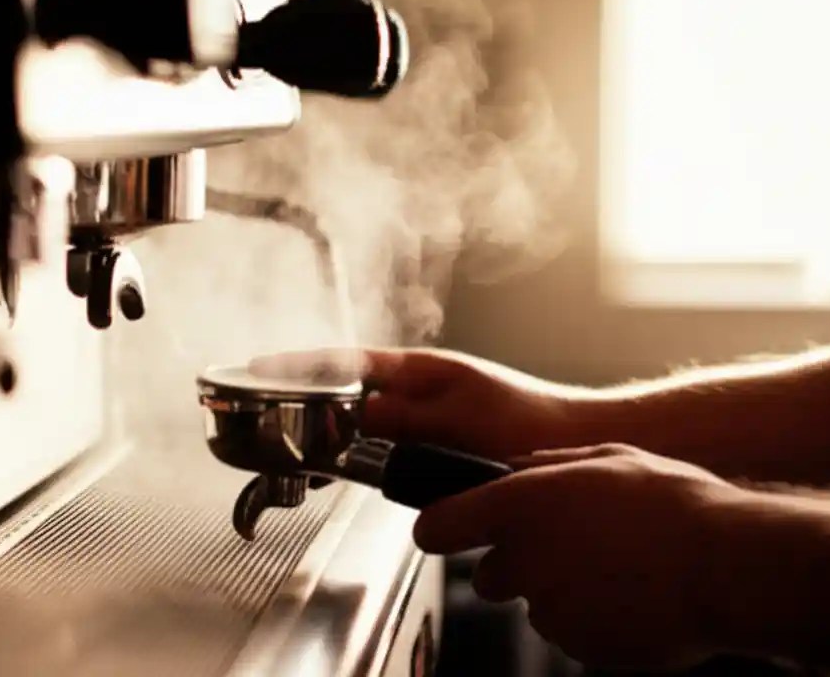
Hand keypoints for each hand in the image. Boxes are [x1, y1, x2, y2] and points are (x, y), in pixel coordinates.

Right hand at [249, 348, 587, 461]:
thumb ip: (406, 417)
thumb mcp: (461, 416)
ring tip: (304, 447)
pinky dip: (363, 452)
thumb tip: (358, 416)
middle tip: (270, 414)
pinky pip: (385, 442)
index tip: (259, 368)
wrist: (571, 444)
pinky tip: (353, 467)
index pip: (345, 361)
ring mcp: (424, 412)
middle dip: (307, 399)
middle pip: (346, 389)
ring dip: (335, 429)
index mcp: (420, 370)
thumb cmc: (529, 422)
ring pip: (363, 418)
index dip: (299, 366)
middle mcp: (418, 387)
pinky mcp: (433, 440)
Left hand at [416, 443, 746, 670]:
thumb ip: (549, 465)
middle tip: (565, 546)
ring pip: (534, 603)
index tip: (445, 528)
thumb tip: (519, 468)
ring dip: (558, 590)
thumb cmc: (673, 503)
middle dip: (513, 564)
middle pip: (485, 576)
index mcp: (520, 506)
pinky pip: (571, 631)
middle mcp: (524, 561)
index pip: (437, 526)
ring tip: (614, 568)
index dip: (439, 527)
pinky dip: (590, 618)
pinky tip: (630, 594)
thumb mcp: (609, 457)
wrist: (726, 566)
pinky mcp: (580, 646)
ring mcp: (550, 609)